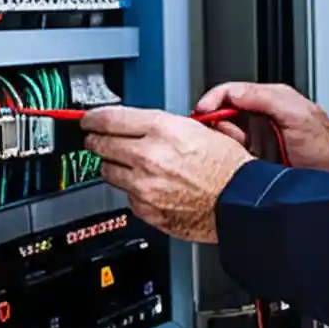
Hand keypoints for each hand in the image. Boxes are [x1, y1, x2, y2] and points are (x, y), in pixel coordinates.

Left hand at [81, 106, 253, 243]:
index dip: (92, 118)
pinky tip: (150, 186)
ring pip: (107, 172)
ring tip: (130, 164)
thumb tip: (142, 125)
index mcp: (163, 130)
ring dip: (114, 166)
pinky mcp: (146, 209)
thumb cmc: (229, 167)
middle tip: (97, 139)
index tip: (88, 119)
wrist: (240, 202)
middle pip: (100, 145)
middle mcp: (149, 157)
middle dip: (96, 141)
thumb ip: (166, 126)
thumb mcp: (201, 130)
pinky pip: (126, 196)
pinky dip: (133, 190)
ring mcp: (144, 186)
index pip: (109, 119)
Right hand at [196, 83, 328, 177]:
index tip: (200, 112)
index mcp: (270, 101)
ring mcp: (256, 142)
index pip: (231, 92)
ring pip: (223, 138)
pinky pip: (229, 159)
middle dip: (210, 123)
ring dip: (216, 144)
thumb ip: (267, 98)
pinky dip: (223, 161)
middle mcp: (260, 119)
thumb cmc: (326, 148)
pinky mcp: (253, 164)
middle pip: (222, 115)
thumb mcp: (298, 115)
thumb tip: (233, 93)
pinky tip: (226, 166)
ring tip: (219, 152)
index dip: (213, 100)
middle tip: (205, 135)